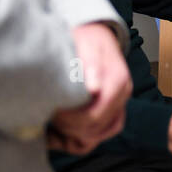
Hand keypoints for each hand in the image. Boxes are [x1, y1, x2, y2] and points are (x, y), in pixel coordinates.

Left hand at [47, 22, 131, 154]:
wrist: (95, 34)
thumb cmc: (87, 39)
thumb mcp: (87, 44)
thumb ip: (91, 65)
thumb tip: (94, 89)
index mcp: (117, 82)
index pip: (94, 116)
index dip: (70, 120)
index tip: (52, 110)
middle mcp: (122, 96)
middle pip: (95, 129)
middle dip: (68, 127)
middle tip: (49, 115)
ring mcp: (118, 104)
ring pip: (98, 135)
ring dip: (73, 135)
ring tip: (54, 125)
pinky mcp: (112, 109)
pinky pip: (98, 134)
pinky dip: (80, 137)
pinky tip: (62, 131)